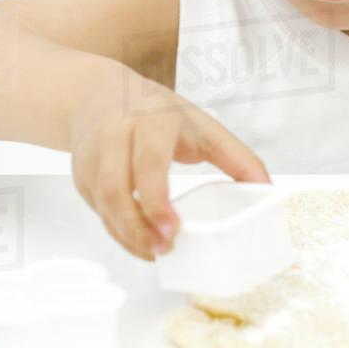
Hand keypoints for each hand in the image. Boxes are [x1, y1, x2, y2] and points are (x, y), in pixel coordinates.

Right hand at [69, 72, 270, 259]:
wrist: (97, 94)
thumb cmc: (156, 112)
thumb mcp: (201, 125)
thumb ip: (236, 156)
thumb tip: (268, 188)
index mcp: (150, 120)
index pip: (148, 163)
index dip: (157, 200)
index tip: (174, 230)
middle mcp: (115, 135)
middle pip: (116, 188)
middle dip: (137, 227)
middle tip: (165, 251)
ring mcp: (92, 156)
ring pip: (103, 205)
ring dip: (127, 235)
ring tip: (155, 253)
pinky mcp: (80, 175)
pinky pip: (98, 211)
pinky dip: (118, 232)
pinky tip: (140, 241)